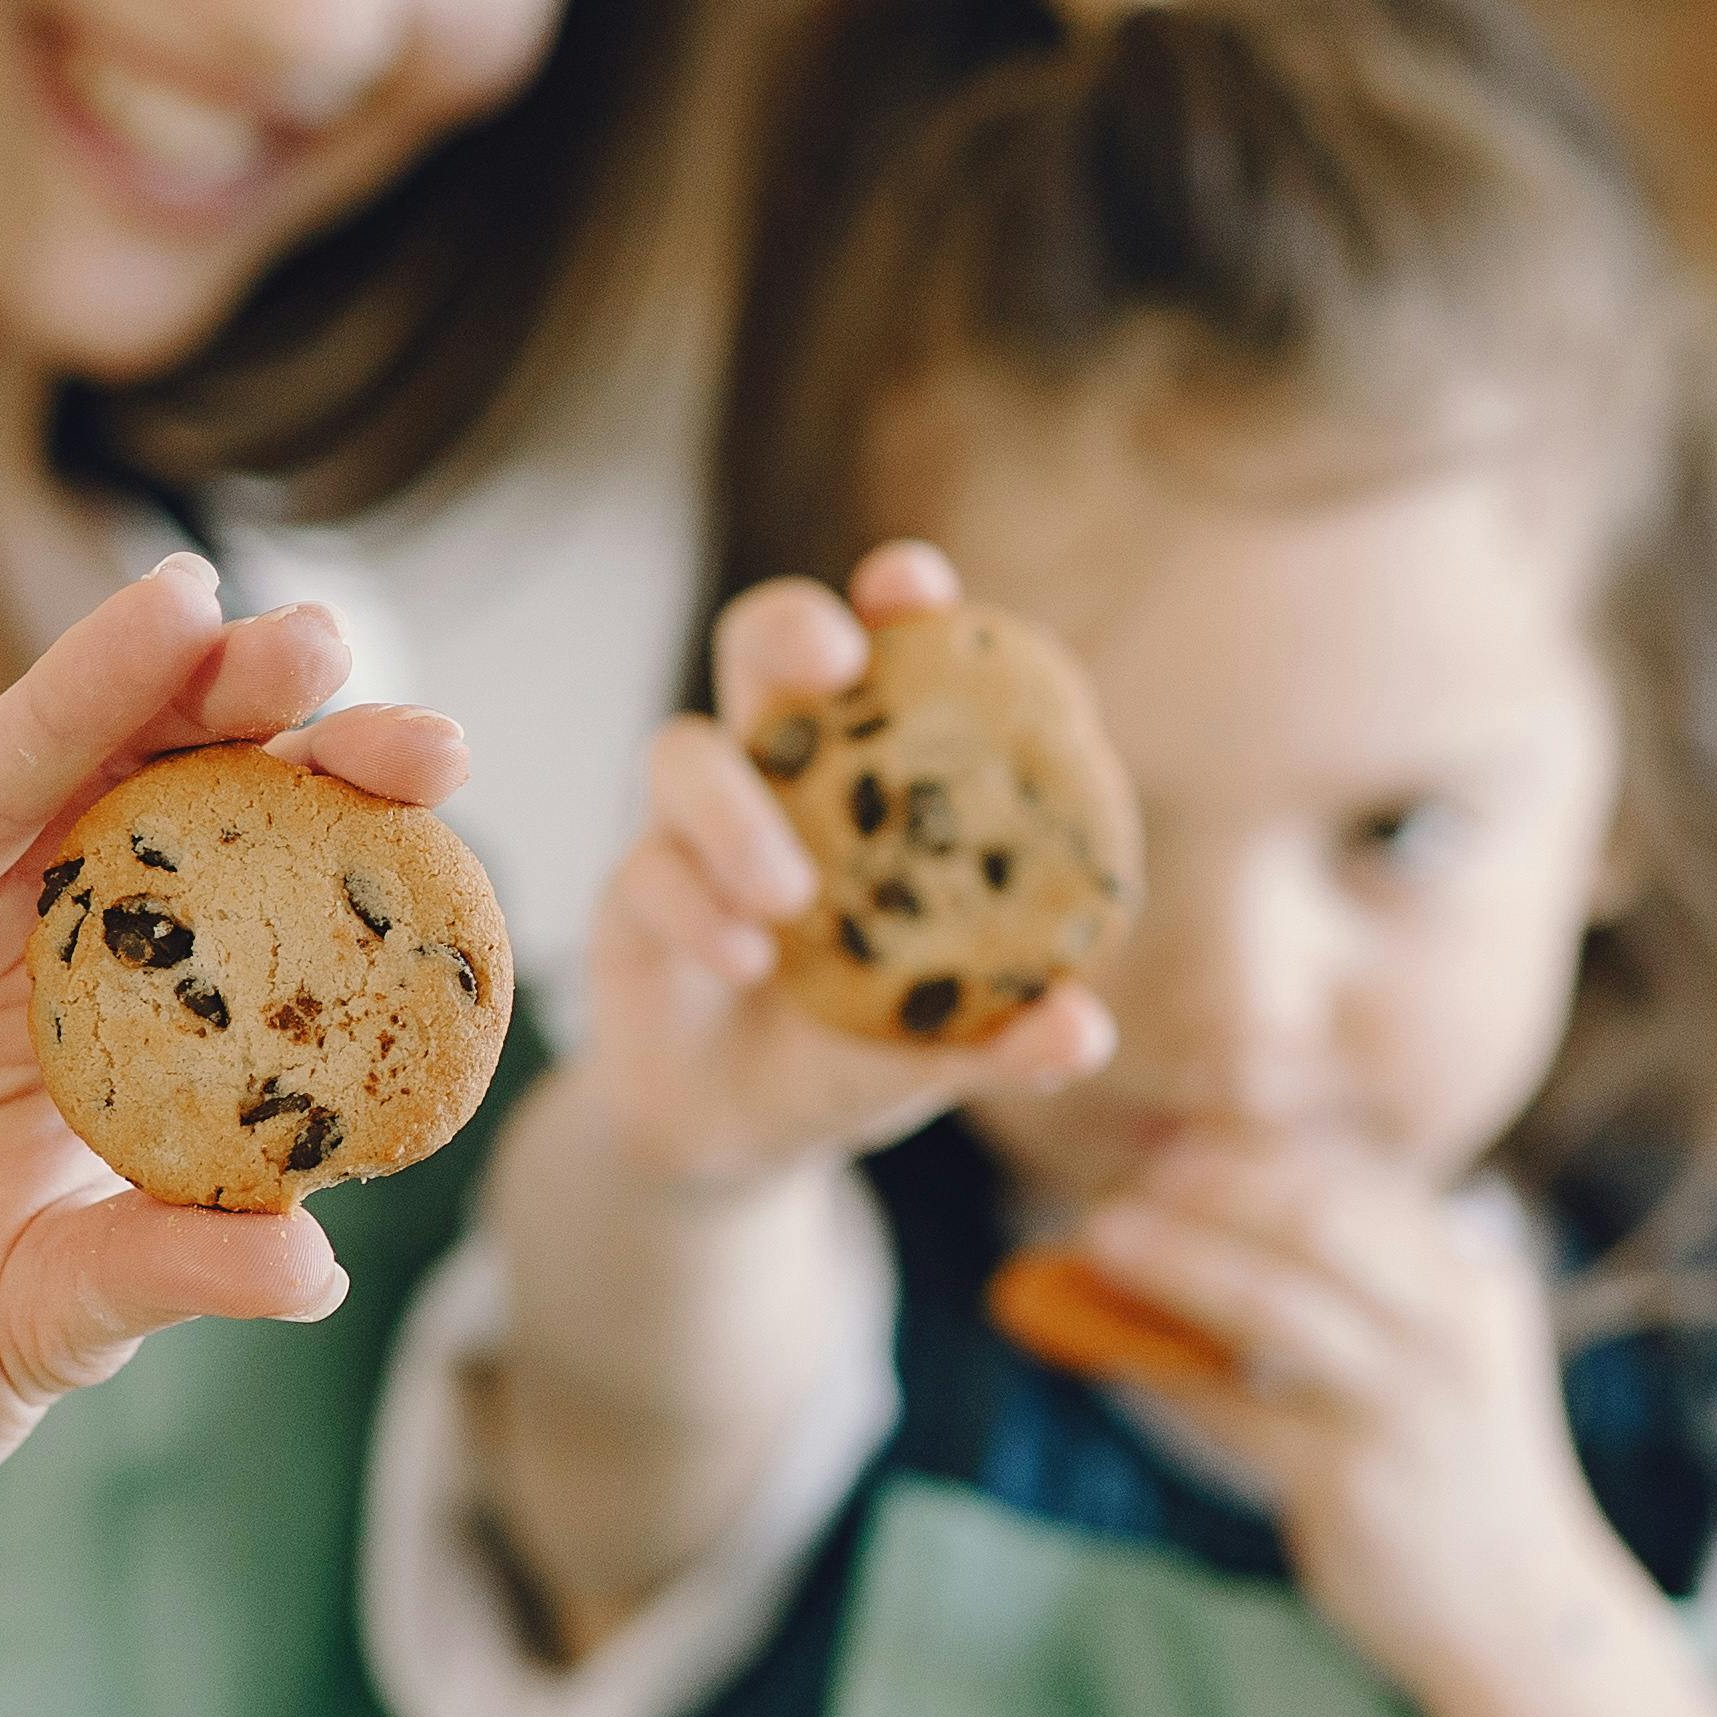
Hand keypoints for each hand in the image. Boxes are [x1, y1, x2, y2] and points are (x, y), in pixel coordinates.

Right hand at [0, 522, 466, 1500]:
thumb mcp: (42, 1323)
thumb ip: (158, 1274)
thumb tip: (314, 1264)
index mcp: (103, 1010)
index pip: (240, 875)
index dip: (331, 805)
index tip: (438, 760)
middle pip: (134, 785)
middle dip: (233, 701)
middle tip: (323, 640)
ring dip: (84, 680)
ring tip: (183, 599)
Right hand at [575, 541, 1110, 1198]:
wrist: (735, 1132)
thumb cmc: (853, 1049)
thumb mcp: (937, 1048)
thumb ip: (1004, 1036)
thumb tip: (1084, 1030)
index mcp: (870, 776)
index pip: (886, 654)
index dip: (896, 599)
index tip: (915, 584)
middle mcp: (778, 772)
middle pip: (758, 647)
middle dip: (789, 629)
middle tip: (834, 666)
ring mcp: (693, 826)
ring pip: (683, 751)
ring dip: (736, 811)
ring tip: (793, 897)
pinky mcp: (631, 893)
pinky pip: (647, 870)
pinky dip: (697, 908)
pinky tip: (746, 963)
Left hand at [1067, 1131, 1659, 1710]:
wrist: (1518, 1608)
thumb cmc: (1457, 1463)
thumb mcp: (1447, 1349)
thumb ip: (1374, 1277)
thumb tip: (1231, 1204)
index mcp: (1474, 1279)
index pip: (1355, 1181)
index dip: (1254, 1156)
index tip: (1176, 1150)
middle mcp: (1451, 1330)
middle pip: (1315, 1219)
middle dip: (1211, 1188)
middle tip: (1131, 1182)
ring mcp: (1403, 1409)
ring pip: (1269, 1306)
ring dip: (1172, 1263)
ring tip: (1097, 1241)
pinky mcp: (1351, 1485)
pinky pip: (1232, 1411)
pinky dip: (1165, 1372)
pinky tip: (1114, 1352)